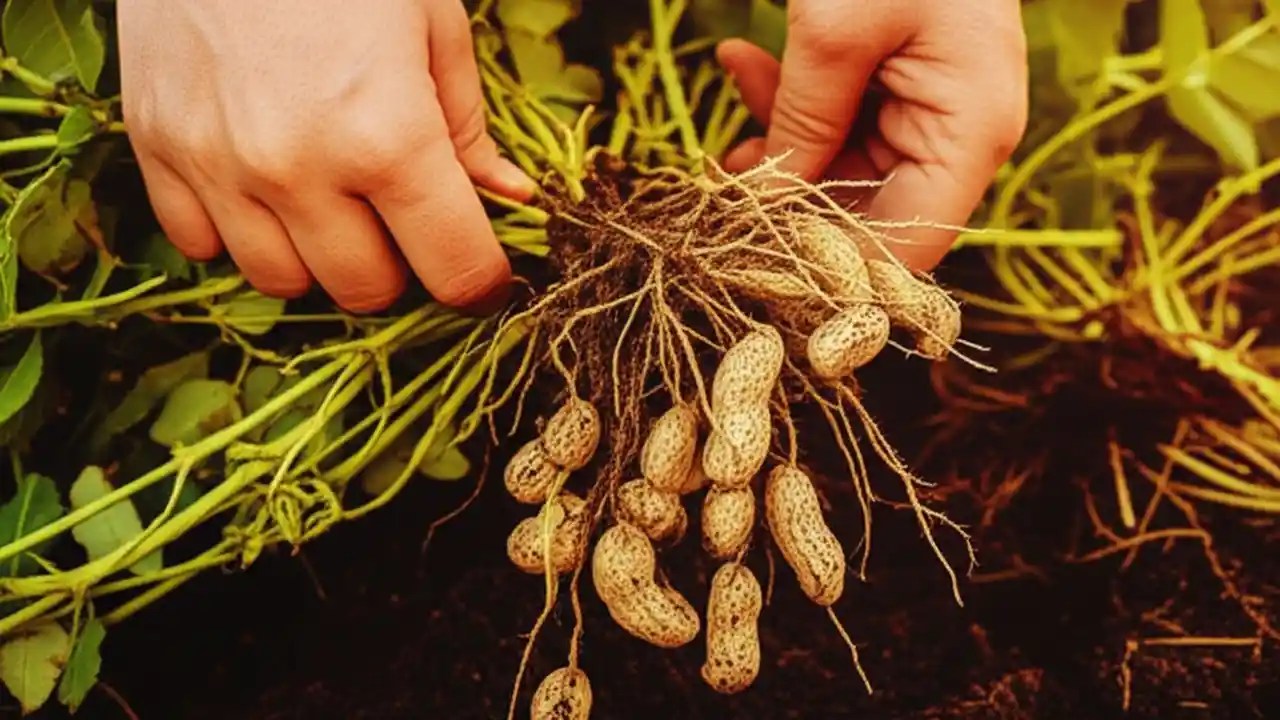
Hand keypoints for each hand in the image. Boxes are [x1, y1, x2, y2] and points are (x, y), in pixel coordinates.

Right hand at [117, 0, 533, 312]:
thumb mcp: (433, 25)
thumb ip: (468, 128)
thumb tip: (509, 200)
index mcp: (390, 136)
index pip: (455, 270)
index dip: (481, 281)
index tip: (484, 271)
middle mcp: (300, 168)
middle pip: (367, 290)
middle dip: (399, 264)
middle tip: (400, 214)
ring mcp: (219, 165)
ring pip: (283, 283)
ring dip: (319, 256)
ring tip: (330, 196)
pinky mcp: (158, 149)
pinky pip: (202, 247)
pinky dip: (240, 232)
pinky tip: (262, 182)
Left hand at [717, 0, 1028, 269]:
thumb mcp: (835, 30)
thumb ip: (802, 124)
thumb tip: (766, 208)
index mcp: (971, 133)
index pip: (911, 250)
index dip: (837, 275)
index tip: (760, 268)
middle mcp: (959, 137)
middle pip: (872, 217)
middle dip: (791, 206)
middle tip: (721, 188)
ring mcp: (930, 112)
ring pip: (842, 172)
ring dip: (778, 150)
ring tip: (729, 111)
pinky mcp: (899, 88)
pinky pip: (838, 124)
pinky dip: (787, 105)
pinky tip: (740, 64)